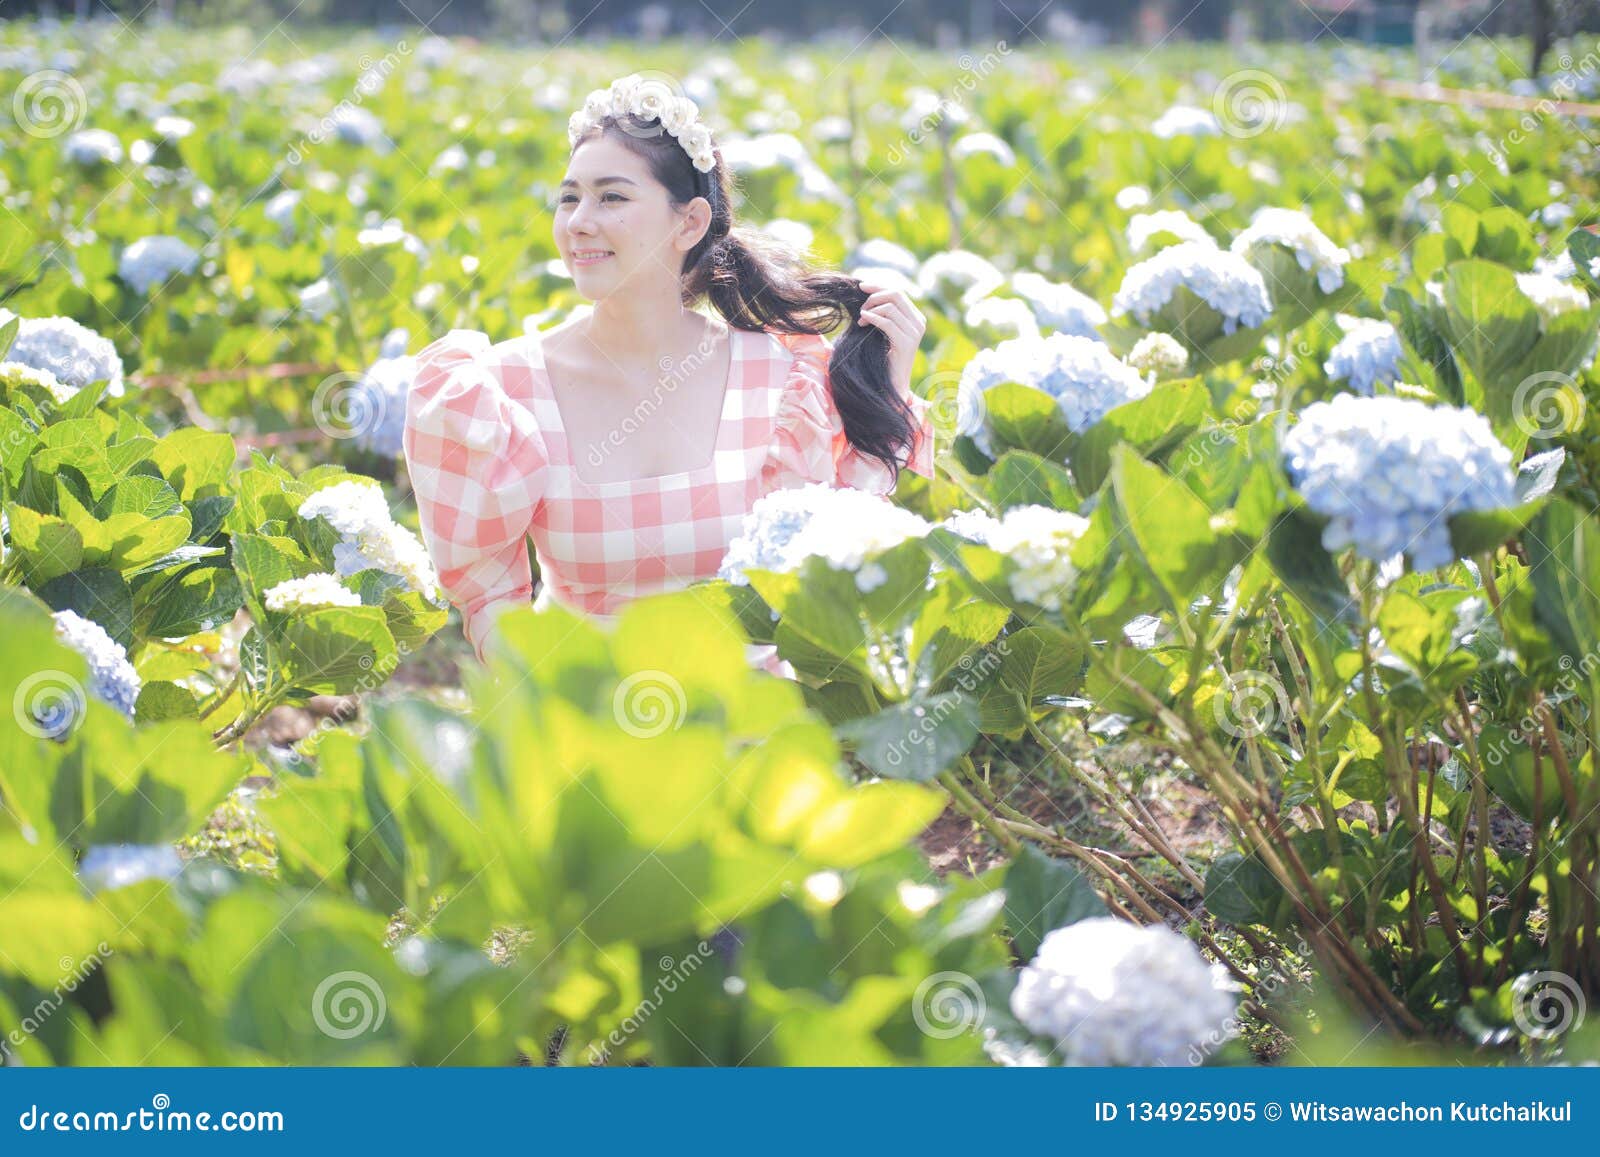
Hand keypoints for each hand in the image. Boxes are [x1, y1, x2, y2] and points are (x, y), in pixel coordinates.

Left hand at [855, 277, 925, 396]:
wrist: (892, 384)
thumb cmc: (884, 358)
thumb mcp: (885, 331)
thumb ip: (883, 313)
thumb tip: (868, 292)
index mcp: (916, 318)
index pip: (898, 292)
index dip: (879, 286)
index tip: (861, 286)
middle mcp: (919, 324)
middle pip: (896, 295)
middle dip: (874, 296)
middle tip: (860, 307)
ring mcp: (914, 334)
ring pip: (890, 307)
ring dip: (870, 309)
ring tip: (860, 321)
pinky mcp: (906, 343)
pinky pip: (887, 322)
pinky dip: (872, 318)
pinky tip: (863, 320)